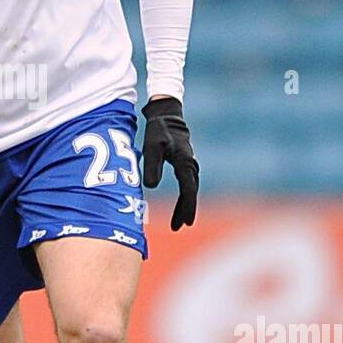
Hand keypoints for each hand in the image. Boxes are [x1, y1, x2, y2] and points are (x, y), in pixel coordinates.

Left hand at [140, 96, 198, 229]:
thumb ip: (151, 166)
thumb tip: (151, 186)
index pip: (188, 190)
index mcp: (185, 163)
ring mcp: (190, 164)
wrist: (167, 116)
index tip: (183, 222)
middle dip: (186, 210)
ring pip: (190, 189)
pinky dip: (185, 195)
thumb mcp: (152, 147)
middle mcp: (191, 165)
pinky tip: (180, 204)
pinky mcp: (186, 163)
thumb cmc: (158, 131)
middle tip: (180, 226)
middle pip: (191, 192)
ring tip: (180, 221)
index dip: (185, 208)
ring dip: (186, 204)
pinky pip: (188, 183)